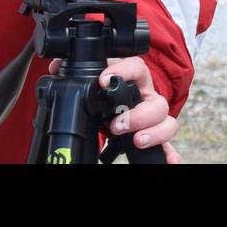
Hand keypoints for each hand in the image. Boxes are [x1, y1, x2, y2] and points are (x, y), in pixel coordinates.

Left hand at [48, 55, 181, 162]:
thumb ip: (78, 73)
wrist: (121, 105)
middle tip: (117, 124)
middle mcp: (149, 97)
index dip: (123, 71)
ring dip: (154, 133)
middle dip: (138, 115)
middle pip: (157, 101)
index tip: (104, 81)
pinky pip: (170, 146)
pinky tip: (168, 161)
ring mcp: (156, 118)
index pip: (137, 66)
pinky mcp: (157, 136)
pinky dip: (170, 154)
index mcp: (135, 78)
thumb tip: (55, 67)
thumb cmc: (111, 91)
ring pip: (168, 121)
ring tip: (136, 141)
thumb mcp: (97, 81)